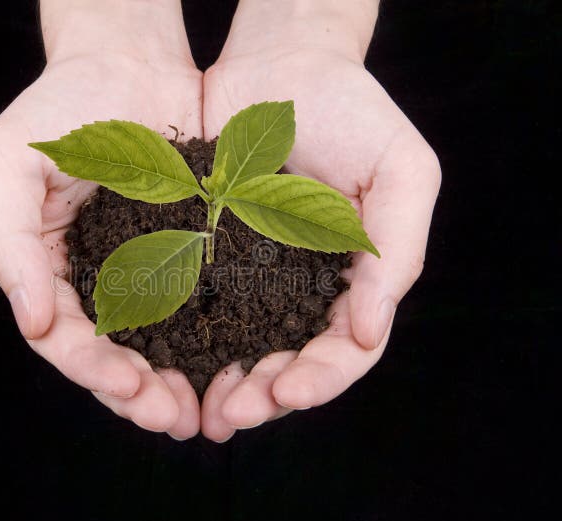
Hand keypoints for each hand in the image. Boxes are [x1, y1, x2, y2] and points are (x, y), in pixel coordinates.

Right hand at [0, 1, 202, 438]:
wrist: (130, 64)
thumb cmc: (61, 107)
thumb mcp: (8, 165)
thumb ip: (8, 245)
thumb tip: (34, 323)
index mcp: (44, 269)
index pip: (62, 336)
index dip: (92, 368)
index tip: (129, 386)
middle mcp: (92, 279)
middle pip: (110, 354)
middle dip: (137, 393)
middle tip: (172, 418)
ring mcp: (142, 270)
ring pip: (155, 345)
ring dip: (173, 382)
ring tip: (199, 412)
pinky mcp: (188, 254)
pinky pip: (197, 306)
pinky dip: (210, 341)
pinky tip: (232, 363)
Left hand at [199, 1, 440, 440]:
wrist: (282, 64)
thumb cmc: (354, 110)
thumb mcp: (401, 170)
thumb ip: (397, 251)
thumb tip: (369, 333)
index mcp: (357, 280)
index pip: (347, 350)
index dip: (320, 379)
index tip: (285, 392)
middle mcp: (305, 290)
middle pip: (290, 364)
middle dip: (263, 396)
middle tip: (230, 415)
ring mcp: (254, 277)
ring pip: (240, 349)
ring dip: (220, 385)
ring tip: (194, 411)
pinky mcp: (206, 254)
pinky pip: (193, 307)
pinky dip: (182, 342)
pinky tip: (160, 364)